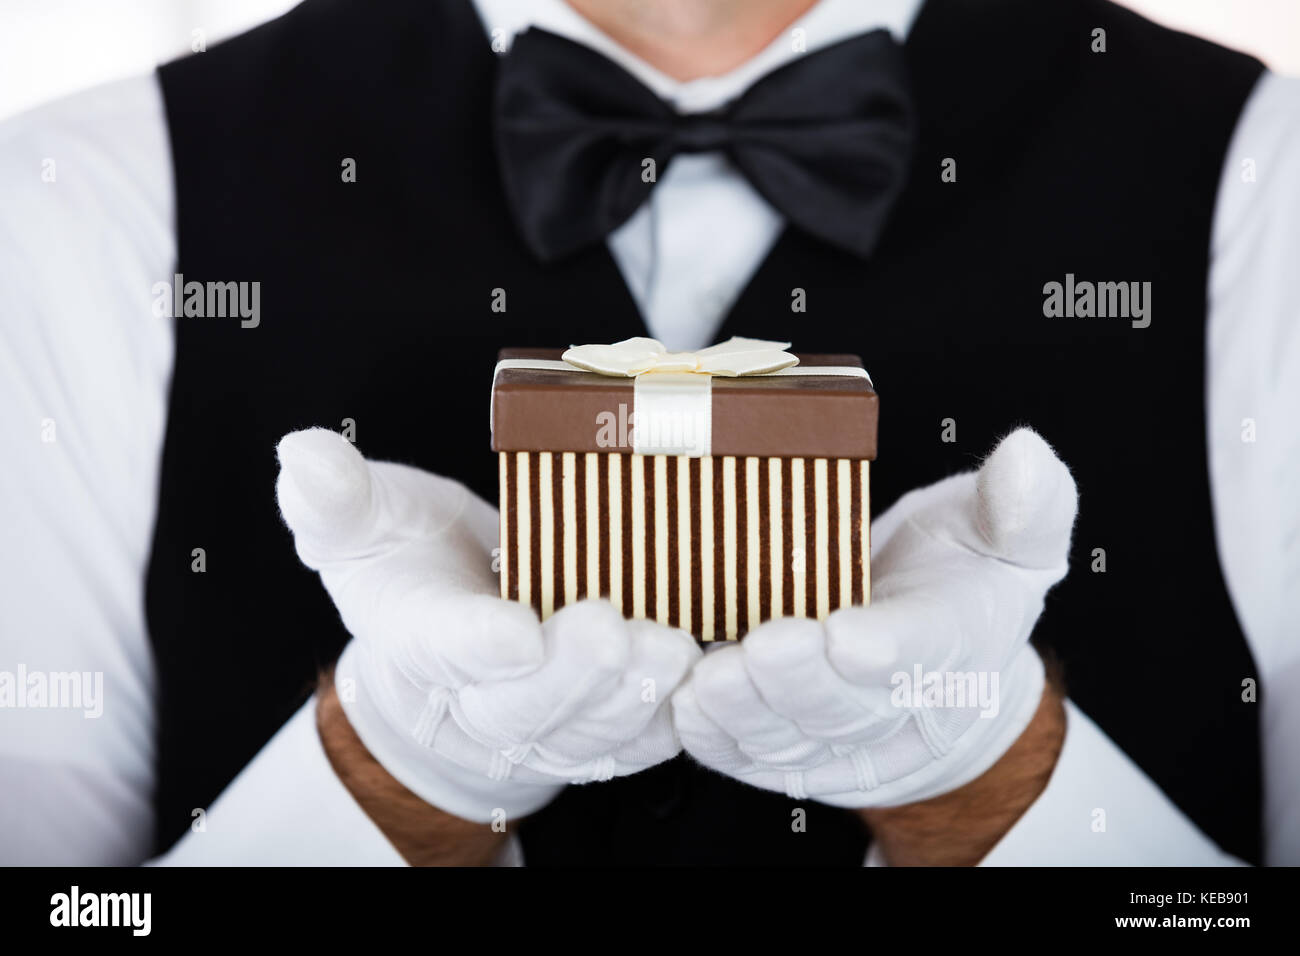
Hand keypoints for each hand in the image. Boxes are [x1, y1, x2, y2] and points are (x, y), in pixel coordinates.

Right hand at [276, 429, 699, 823]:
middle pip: (525, 705)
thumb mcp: (363, 524)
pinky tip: (707, 672)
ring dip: (633, 696)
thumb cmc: (413, 570)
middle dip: (571, 674)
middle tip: (611, 628)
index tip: (513, 632)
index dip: (478, 645)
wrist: (453, 636)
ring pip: (591, 729)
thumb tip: (301, 452)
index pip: (443, 648)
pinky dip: (674, 714)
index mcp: (421, 639)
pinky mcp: (602, 727)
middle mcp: (484, 695)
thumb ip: (336, 497)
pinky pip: (641, 737)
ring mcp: (549, 719)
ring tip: (673, 648)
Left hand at [672, 428, 1076, 808]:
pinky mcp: (792, 755)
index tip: (849, 636)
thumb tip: (1028, 454)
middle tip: (759, 648)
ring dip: (747, 716)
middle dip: (801, 683)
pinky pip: (750, 758)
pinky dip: (715, 739)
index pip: (926, 651)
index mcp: (958, 644)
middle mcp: (901, 706)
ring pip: (792, 741)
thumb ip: (1022, 504)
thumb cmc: (960, 584)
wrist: (936, 670)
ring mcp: (843, 740)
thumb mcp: (1007, 536)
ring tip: (707, 680)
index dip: (886, 649)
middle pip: (849, 707)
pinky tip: (685, 707)